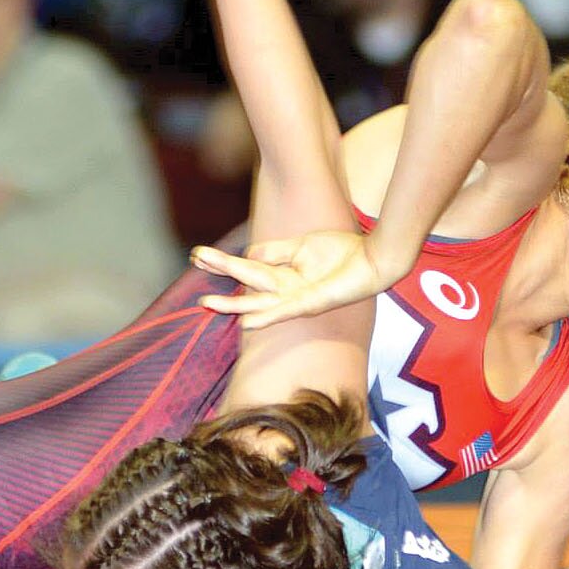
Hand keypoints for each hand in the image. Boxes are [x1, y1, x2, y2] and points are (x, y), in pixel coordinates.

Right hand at [190, 231, 394, 328]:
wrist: (374, 260)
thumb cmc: (343, 252)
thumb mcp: (302, 246)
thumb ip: (275, 251)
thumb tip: (248, 252)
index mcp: (283, 277)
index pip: (246, 268)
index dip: (223, 262)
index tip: (197, 254)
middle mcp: (286, 291)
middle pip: (246, 282)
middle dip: (221, 271)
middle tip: (194, 261)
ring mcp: (296, 299)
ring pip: (257, 303)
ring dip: (232, 305)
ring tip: (207, 304)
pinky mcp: (310, 303)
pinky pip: (283, 312)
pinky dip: (265, 318)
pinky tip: (246, 322)